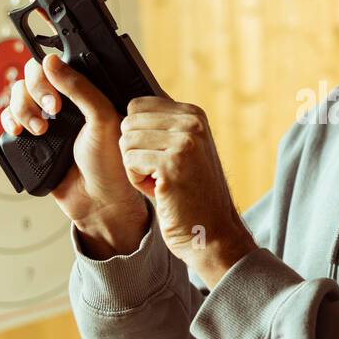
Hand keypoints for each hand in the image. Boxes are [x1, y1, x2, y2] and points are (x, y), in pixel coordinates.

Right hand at [0, 47, 148, 239]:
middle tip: (53, 110)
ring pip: (18, 95)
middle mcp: (65, 102)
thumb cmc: (112, 164)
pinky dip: (8, 120)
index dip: (51, 73)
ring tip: (40, 129)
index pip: (58, 65)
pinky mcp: (32, 138)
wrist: (99, 202)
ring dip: (22, 108)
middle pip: (32, 76)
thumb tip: (52, 62)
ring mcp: (47, 119)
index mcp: (86, 93)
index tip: (58, 93)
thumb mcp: (104, 120)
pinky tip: (19, 131)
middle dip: (36, 91)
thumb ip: (80, 89)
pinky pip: (10, 118)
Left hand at [118, 96, 255, 280]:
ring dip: (136, 169)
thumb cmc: (190, 194)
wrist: (212, 232)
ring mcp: (184, 142)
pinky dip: (138, 182)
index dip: (138, 135)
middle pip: (128, 123)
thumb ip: (164, 125)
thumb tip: (129, 106)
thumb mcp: (185, 149)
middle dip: (135, 152)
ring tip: (163, 182)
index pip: (136, 106)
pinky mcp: (172, 163)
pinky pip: (129, 161)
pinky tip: (161, 191)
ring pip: (126, 142)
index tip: (161, 157)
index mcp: (193, 114)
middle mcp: (191, 122)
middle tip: (162, 173)